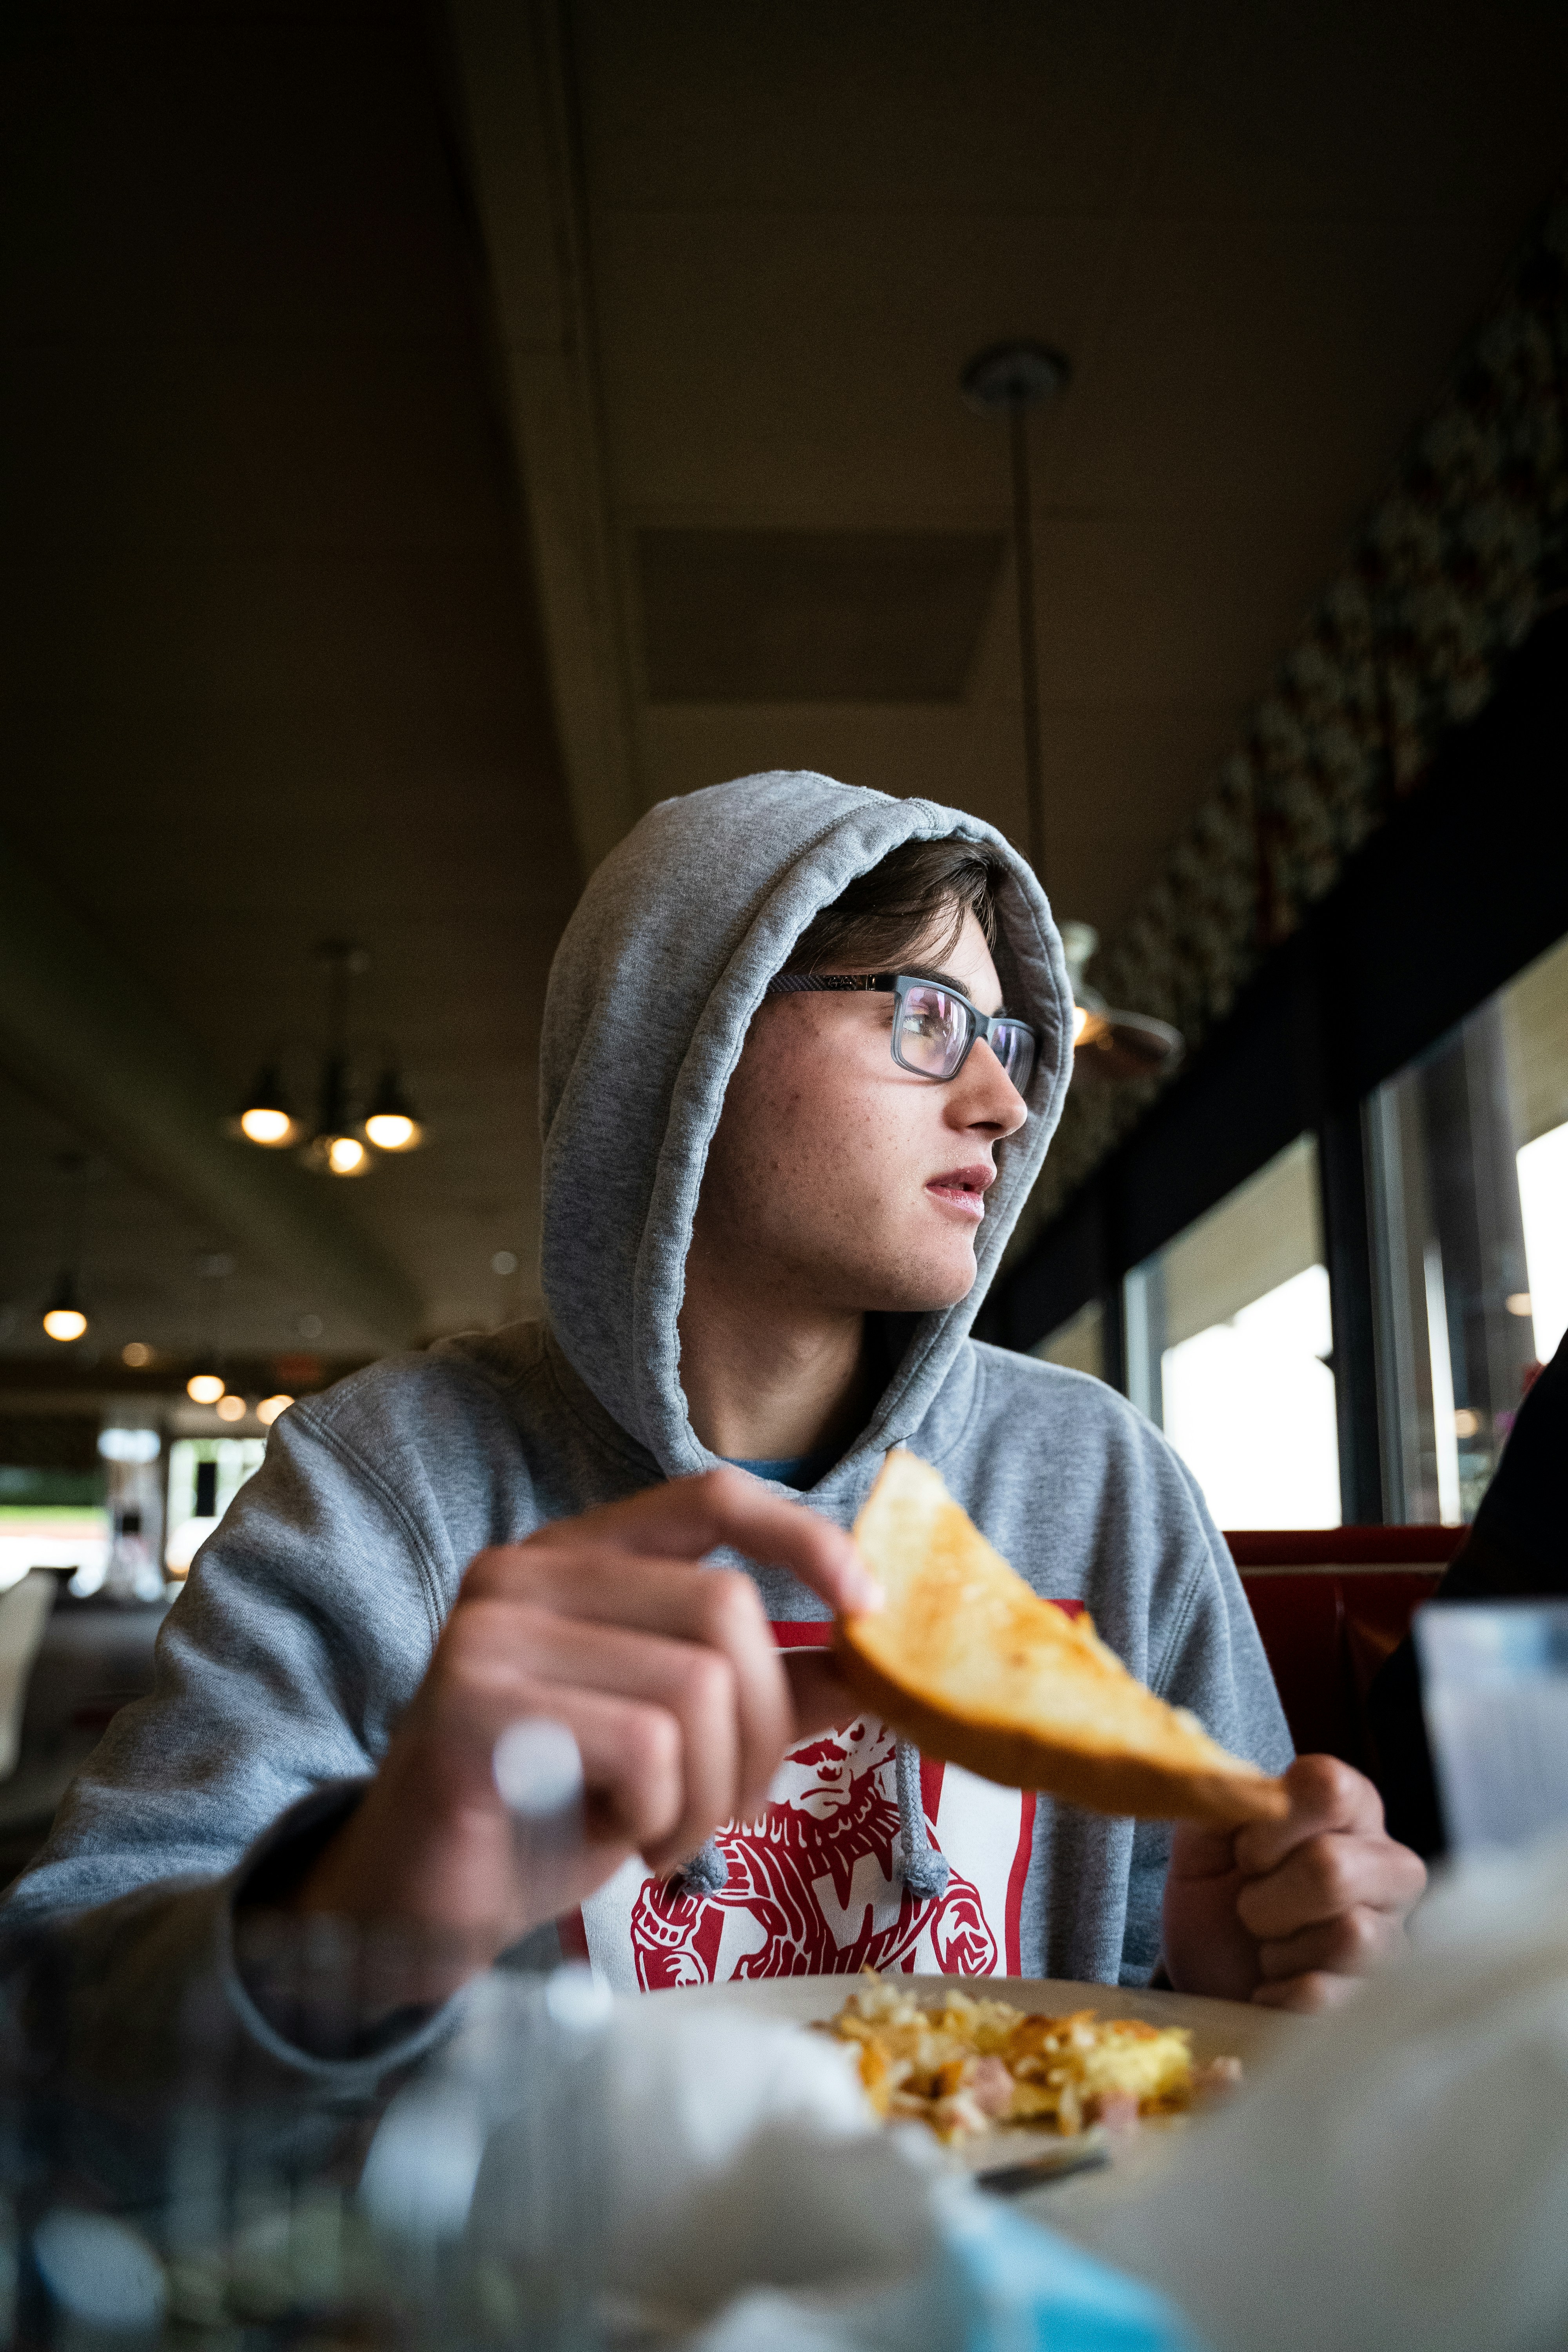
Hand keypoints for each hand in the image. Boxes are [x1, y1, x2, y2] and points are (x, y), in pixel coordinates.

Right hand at [286, 1469, 873, 1998]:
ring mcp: (491, 1632)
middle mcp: (525, 1571)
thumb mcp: (677, 1739)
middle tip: (728, 1806)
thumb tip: (876, 1658)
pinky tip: (620, 1841)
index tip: (868, 1608)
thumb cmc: (553, 1812)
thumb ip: (762, 1688)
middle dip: (760, 1731)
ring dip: (711, 1792)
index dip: (804, 1538)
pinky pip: (644, 1747)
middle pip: (726, 1609)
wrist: (415, 1912)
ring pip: (696, 1686)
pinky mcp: (474, 1706)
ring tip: (665, 1834)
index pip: (712, 1496)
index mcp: (579, 1556)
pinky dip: (661, 1816)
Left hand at [1161, 1755, 1426, 2011]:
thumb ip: (1220, 1803)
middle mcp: (1388, 1867)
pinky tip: (1271, 1984)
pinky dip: (1279, 1993)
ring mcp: (1390, 1936)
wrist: (1209, 1972)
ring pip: (1350, 1934)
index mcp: (1350, 1809)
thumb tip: (1231, 1789)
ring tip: (1267, 1946)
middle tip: (1248, 1908)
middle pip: (1335, 1867)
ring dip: (1280, 1948)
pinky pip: (1329, 1996)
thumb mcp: (1204, 1839)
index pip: (1331, 1787)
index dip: (1273, 1822)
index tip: (1245, 1851)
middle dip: (1268, 1896)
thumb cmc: (1218, 1892)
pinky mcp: (1375, 1998)